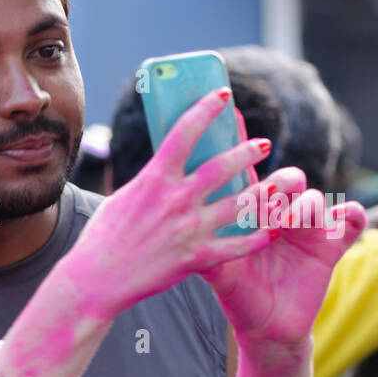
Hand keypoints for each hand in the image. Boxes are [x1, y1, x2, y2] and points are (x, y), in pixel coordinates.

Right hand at [65, 87, 277, 319]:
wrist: (94, 281)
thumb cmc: (102, 239)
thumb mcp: (122, 199)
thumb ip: (150, 183)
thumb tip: (166, 166)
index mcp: (153, 180)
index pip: (184, 132)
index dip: (206, 109)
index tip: (223, 95)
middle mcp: (175, 200)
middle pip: (222, 166)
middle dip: (248, 152)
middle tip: (264, 144)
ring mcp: (187, 229)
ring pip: (239, 203)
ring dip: (266, 191)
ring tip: (283, 184)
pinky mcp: (195, 258)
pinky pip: (236, 246)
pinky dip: (258, 238)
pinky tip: (273, 230)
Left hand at [199, 171, 365, 346]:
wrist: (267, 329)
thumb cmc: (239, 298)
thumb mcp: (221, 276)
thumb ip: (207, 254)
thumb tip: (184, 237)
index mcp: (254, 216)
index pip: (255, 183)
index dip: (251, 172)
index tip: (244, 163)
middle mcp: (282, 216)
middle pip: (289, 181)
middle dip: (282, 182)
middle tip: (270, 197)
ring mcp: (309, 230)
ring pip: (316, 199)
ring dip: (306, 205)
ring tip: (289, 222)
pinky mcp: (332, 246)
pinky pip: (353, 221)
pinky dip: (353, 214)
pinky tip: (343, 217)